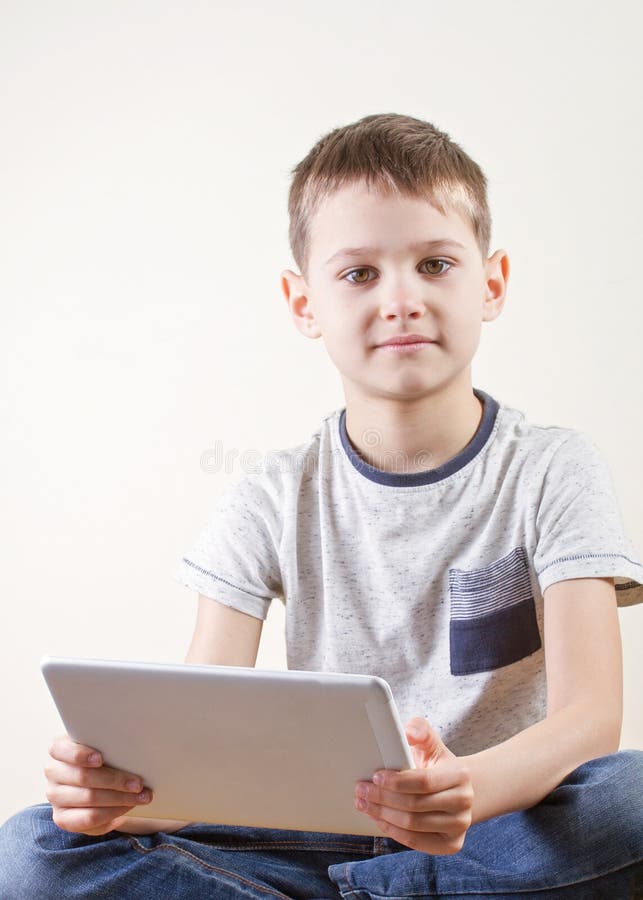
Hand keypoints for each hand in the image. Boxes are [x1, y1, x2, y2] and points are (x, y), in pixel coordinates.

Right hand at [44, 733, 153, 834]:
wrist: (103, 784)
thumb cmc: (106, 757)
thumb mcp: (105, 746)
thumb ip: (110, 743)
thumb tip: (132, 747)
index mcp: (59, 748)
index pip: (60, 749)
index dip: (80, 755)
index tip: (101, 759)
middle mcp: (53, 771)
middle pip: (82, 777)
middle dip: (115, 780)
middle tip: (139, 783)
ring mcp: (55, 796)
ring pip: (89, 798)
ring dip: (119, 798)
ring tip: (141, 795)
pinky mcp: (62, 818)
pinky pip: (88, 818)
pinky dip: (112, 812)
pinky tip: (128, 807)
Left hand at [354, 716, 473, 853]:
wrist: (457, 790)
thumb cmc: (437, 765)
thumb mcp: (431, 744)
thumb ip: (421, 731)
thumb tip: (409, 731)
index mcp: (460, 774)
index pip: (424, 781)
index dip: (397, 781)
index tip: (375, 776)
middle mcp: (464, 802)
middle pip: (415, 806)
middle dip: (383, 798)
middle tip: (361, 791)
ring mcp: (459, 826)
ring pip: (413, 826)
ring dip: (383, 816)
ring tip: (364, 804)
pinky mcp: (451, 844)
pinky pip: (417, 842)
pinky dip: (393, 832)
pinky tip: (379, 820)